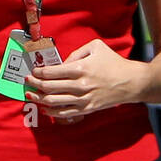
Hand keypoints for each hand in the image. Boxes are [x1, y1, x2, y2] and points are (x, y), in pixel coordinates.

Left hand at [24, 38, 140, 119]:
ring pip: (53, 102)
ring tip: (30, 94)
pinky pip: (64, 113)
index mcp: (81, 68)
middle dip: (33, 84)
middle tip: (27, 81)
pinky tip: (44, 108)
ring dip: (38, 98)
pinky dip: (51, 112)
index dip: (38, 72)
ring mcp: (83, 99)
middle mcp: (80, 85)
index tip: (33, 71)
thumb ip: (76, 52)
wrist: (133, 82)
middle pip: (48, 87)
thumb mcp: (96, 47)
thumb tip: (61, 63)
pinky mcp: (88, 109)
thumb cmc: (114, 62)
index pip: (51, 72)